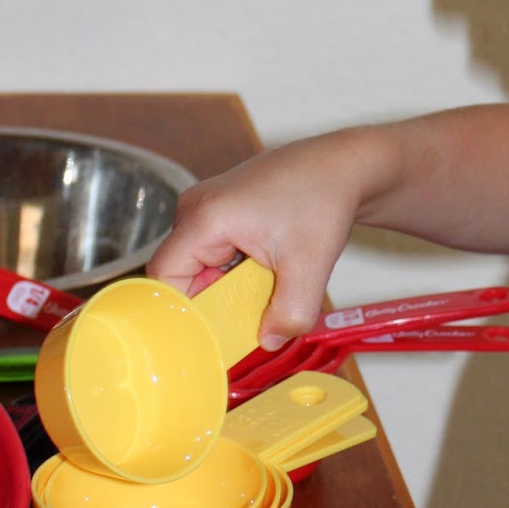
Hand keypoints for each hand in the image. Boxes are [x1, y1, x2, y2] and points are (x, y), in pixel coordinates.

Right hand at [146, 131, 376, 346]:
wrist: (344, 165)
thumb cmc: (324, 198)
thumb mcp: (310, 266)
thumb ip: (291, 313)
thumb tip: (268, 341)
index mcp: (205, 217)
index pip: (165, 276)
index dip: (183, 310)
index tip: (209, 334)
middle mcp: (196, 207)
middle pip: (182, 272)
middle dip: (214, 300)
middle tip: (249, 316)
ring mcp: (207, 206)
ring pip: (201, 264)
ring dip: (229, 285)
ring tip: (266, 285)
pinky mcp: (221, 210)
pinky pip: (215, 252)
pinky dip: (237, 270)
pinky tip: (267, 270)